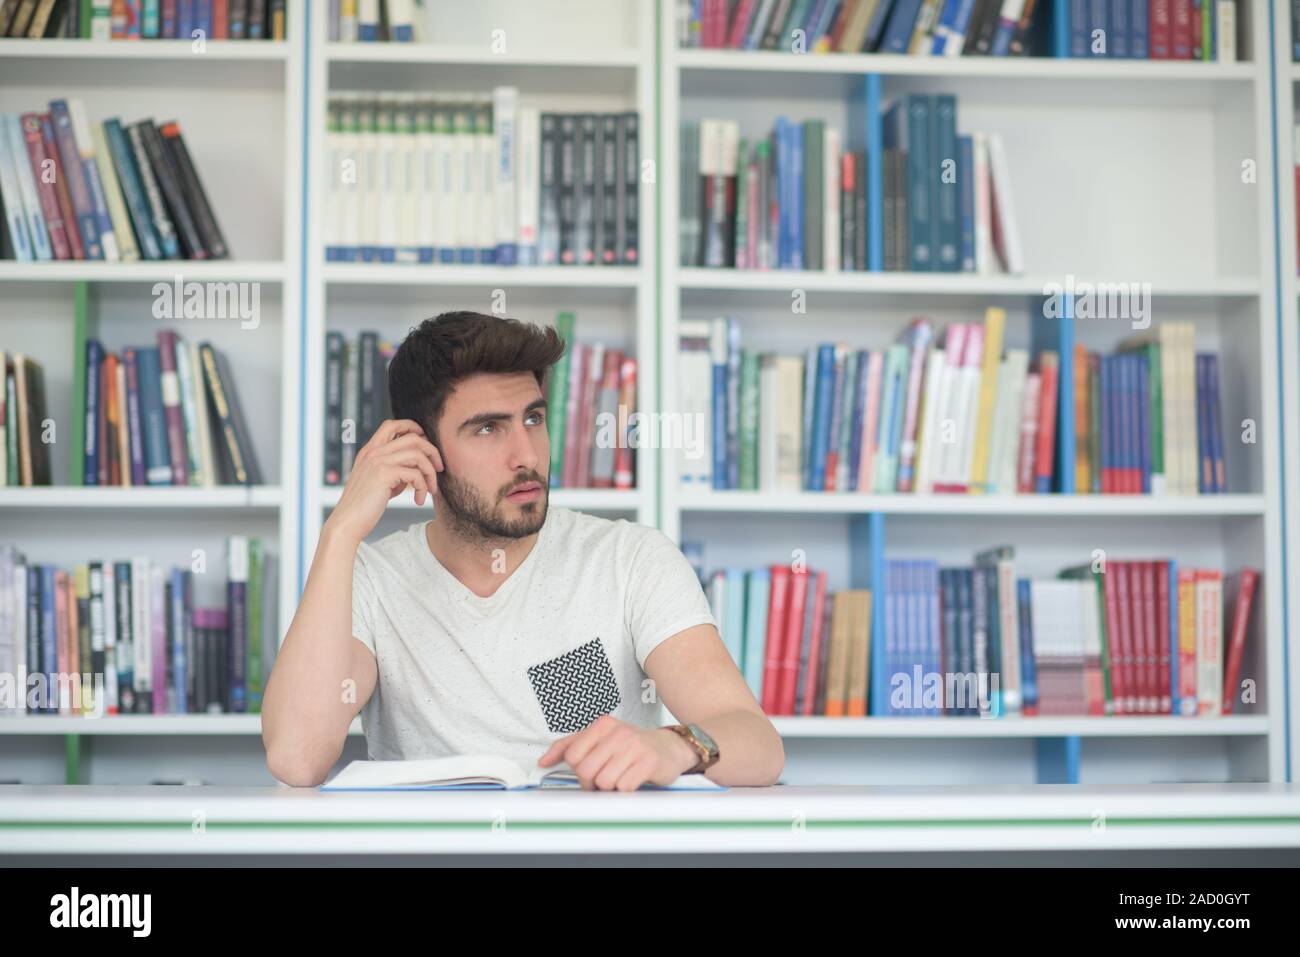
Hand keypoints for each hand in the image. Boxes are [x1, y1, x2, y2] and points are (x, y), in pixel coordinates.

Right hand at [324, 419, 442, 545]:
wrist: (347, 523)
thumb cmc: (365, 507)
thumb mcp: (379, 482)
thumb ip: (394, 471)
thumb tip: (417, 470)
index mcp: (370, 451)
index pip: (393, 424)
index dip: (414, 429)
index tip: (427, 448)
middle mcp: (373, 452)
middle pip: (413, 437)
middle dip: (432, 451)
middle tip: (439, 469)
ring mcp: (378, 461)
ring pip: (418, 454)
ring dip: (431, 472)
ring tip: (431, 489)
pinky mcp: (384, 474)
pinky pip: (415, 474)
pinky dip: (423, 487)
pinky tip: (419, 500)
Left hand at [537, 715, 698, 791]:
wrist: (667, 748)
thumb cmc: (630, 745)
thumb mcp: (599, 739)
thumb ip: (569, 747)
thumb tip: (543, 761)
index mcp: (602, 725)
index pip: (573, 755)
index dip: (578, 769)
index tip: (589, 769)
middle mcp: (618, 732)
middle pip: (586, 771)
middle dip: (592, 782)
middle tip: (604, 778)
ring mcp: (634, 746)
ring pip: (604, 782)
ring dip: (610, 786)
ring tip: (620, 776)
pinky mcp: (648, 762)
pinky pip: (623, 787)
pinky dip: (625, 789)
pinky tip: (632, 779)